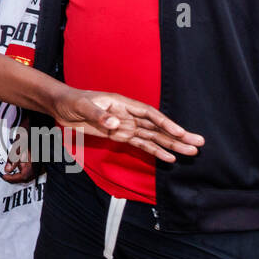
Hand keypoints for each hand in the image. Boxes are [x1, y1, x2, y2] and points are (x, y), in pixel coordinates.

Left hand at [3, 121, 38, 182]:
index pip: (23, 176)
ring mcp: (42, 161)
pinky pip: (35, 167)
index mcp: (34, 162)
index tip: (5, 177)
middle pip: (29, 176)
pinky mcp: (41, 158)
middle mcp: (40, 163)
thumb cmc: (27, 132)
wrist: (36, 123)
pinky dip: (26, 168)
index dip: (13, 179)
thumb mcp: (17, 146)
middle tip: (8, 176)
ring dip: (22, 173)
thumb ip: (12, 159)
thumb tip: (7, 169)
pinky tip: (20, 163)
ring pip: (32, 172)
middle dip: (17, 177)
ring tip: (12, 170)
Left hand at [51, 87, 204, 161]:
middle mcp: (128, 115)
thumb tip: (116, 125)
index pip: (149, 114)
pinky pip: (140, 144)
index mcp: (122, 104)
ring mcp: (125, 125)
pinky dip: (154, 151)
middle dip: (177, 135)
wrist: (60, 106)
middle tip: (199, 143)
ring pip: (152, 137)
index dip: (165, 123)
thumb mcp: (81, 107)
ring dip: (171, 145)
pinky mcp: (119, 135)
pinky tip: (169, 157)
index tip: (181, 132)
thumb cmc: (71, 101)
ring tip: (191, 152)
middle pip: (156, 126)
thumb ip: (98, 116)